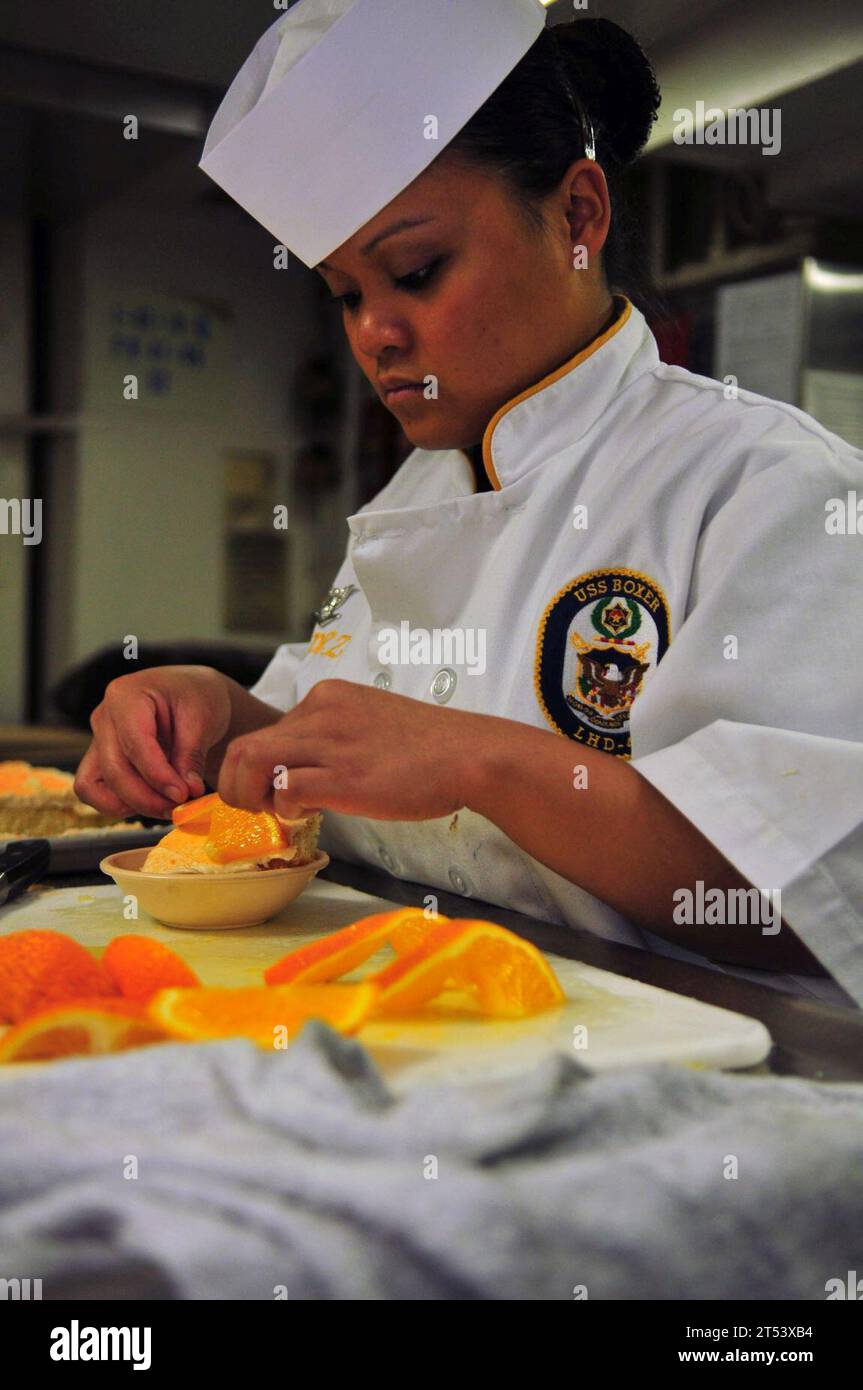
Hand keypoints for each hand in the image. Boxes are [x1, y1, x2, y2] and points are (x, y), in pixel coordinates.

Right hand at [74, 665, 231, 819]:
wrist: (193, 695)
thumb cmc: (197, 697)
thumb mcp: (203, 718)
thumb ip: (191, 757)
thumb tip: (185, 794)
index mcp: (126, 695)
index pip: (135, 744)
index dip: (157, 776)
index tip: (182, 795)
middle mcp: (104, 717)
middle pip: (113, 769)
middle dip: (147, 797)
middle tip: (180, 806)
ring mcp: (97, 740)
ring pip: (94, 786)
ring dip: (131, 804)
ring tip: (168, 806)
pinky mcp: (99, 760)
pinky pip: (94, 792)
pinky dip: (120, 805)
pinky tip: (153, 801)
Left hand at [216, 679, 493, 821]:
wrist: (471, 755)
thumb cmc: (430, 749)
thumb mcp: (372, 725)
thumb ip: (336, 738)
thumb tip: (309, 771)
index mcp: (328, 697)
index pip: (269, 730)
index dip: (262, 766)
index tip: (276, 789)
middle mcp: (321, 712)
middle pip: (244, 745)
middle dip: (238, 783)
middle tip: (258, 807)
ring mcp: (330, 743)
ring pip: (250, 762)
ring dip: (249, 796)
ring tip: (272, 813)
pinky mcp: (343, 777)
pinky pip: (284, 790)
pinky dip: (284, 808)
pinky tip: (307, 816)